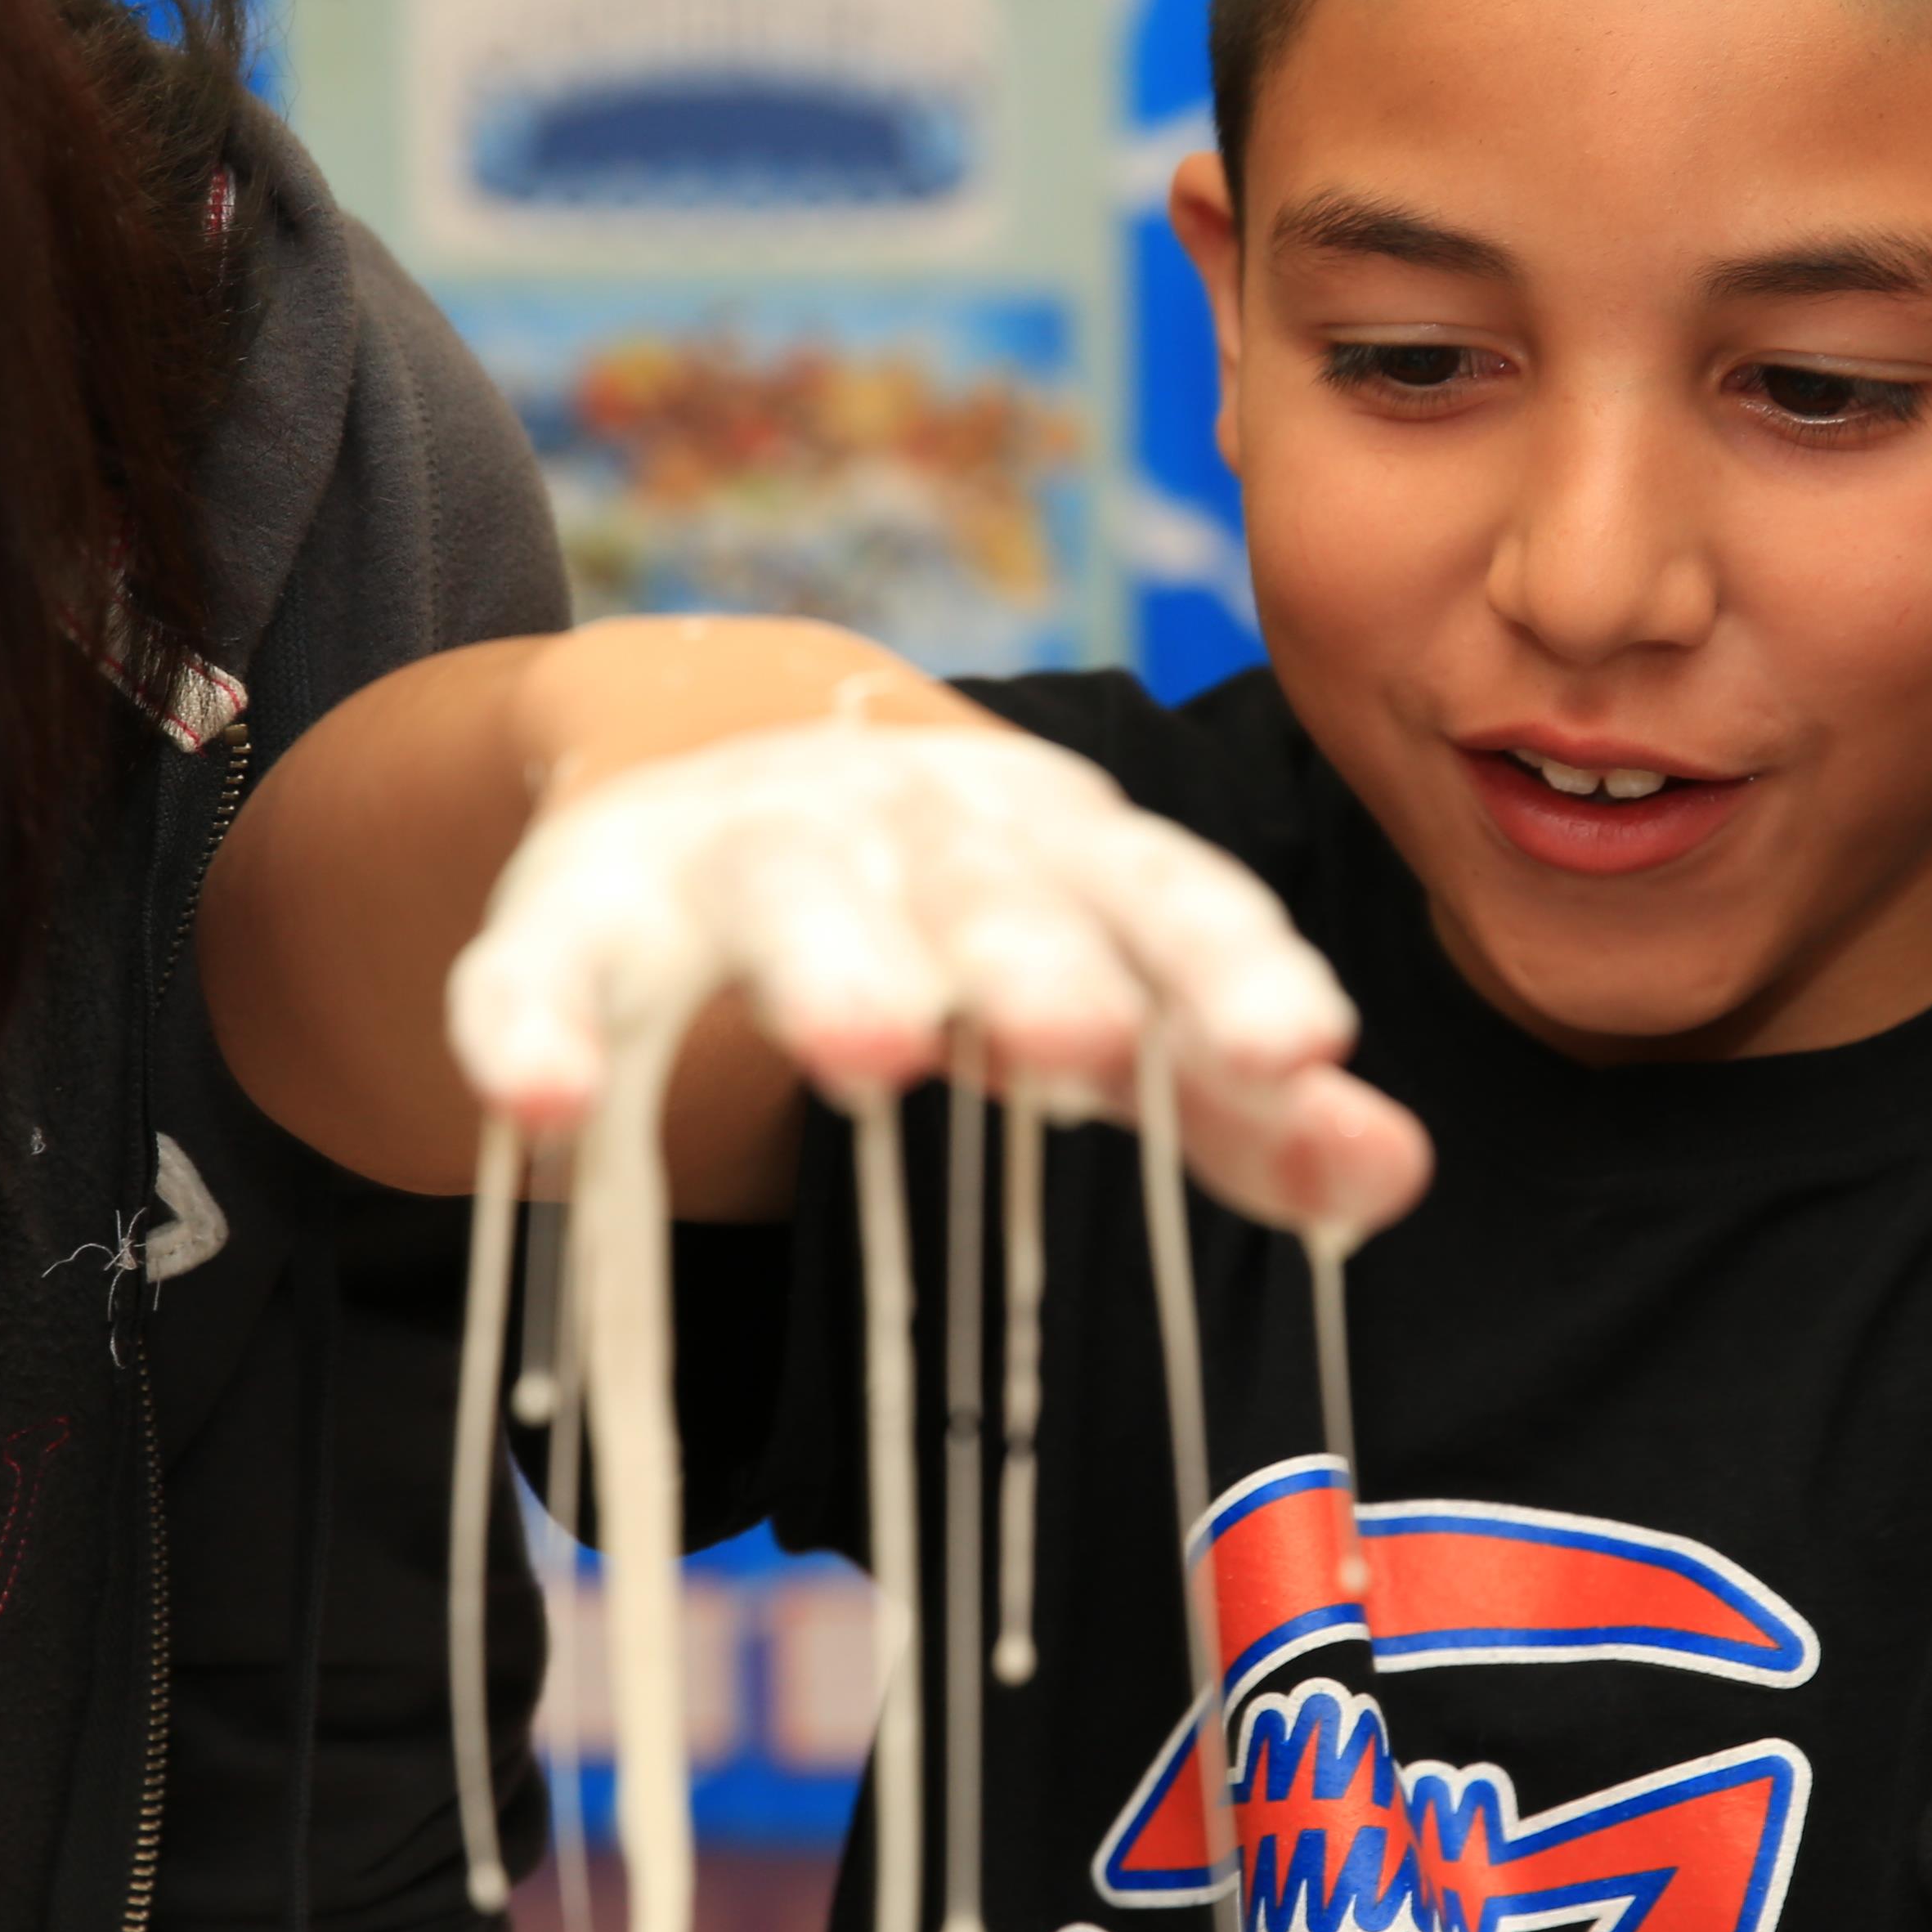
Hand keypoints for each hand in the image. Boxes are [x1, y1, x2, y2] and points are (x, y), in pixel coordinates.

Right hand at [446, 721, 1429, 1246]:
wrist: (718, 756)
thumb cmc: (971, 917)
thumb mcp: (1108, 989)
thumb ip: (1236, 1099)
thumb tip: (1394, 1175)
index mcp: (1056, 845)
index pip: (1164, 895)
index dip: (1231, 965)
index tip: (1302, 1041)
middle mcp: (908, 825)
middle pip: (983, 890)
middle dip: (1034, 961)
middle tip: (1085, 1041)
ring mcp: (739, 853)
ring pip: (792, 898)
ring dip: (834, 964)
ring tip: (871, 1048)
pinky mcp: (582, 908)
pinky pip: (552, 967)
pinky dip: (537, 1023)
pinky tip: (541, 1109)